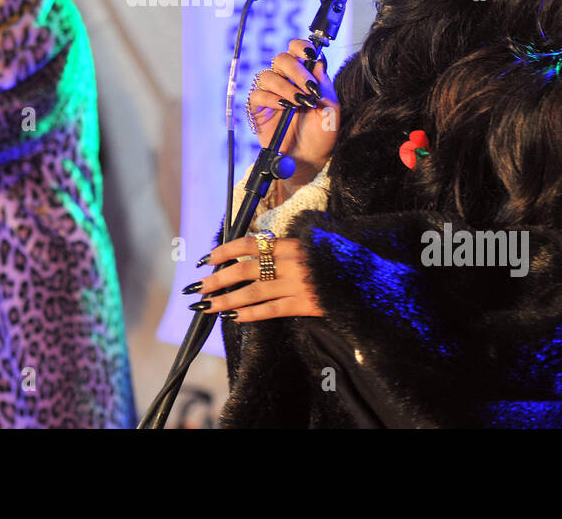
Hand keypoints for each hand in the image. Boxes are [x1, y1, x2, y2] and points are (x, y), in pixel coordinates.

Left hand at [191, 236, 321, 321]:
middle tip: (197, 287)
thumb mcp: (308, 244)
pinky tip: (234, 317)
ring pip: (252, 293)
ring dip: (226, 300)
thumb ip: (282, 248)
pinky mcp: (304, 304)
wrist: (364, 276)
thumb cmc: (333, 258)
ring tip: (207, 306)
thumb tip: (251, 252)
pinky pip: (271, 310)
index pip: (249, 244)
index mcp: (289, 244)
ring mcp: (296, 284)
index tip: (205, 259)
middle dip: (217, 279)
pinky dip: (251, 314)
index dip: (225, 251)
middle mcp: (290, 262)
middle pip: (244, 270)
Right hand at [247, 38, 337, 184]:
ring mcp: (270, 94)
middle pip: (281, 59)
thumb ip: (324, 84)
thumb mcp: (330, 108)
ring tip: (299, 102)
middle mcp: (285, 80)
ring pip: (267, 75)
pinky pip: (258, 95)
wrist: (310, 160)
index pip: (296, 50)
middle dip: (296, 70)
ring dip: (285, 87)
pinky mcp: (258, 109)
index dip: (301, 47)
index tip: (311, 55)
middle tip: (309, 88)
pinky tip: (285, 108)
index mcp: (303, 75)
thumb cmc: (322, 134)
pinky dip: (272, 99)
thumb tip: (318, 61)